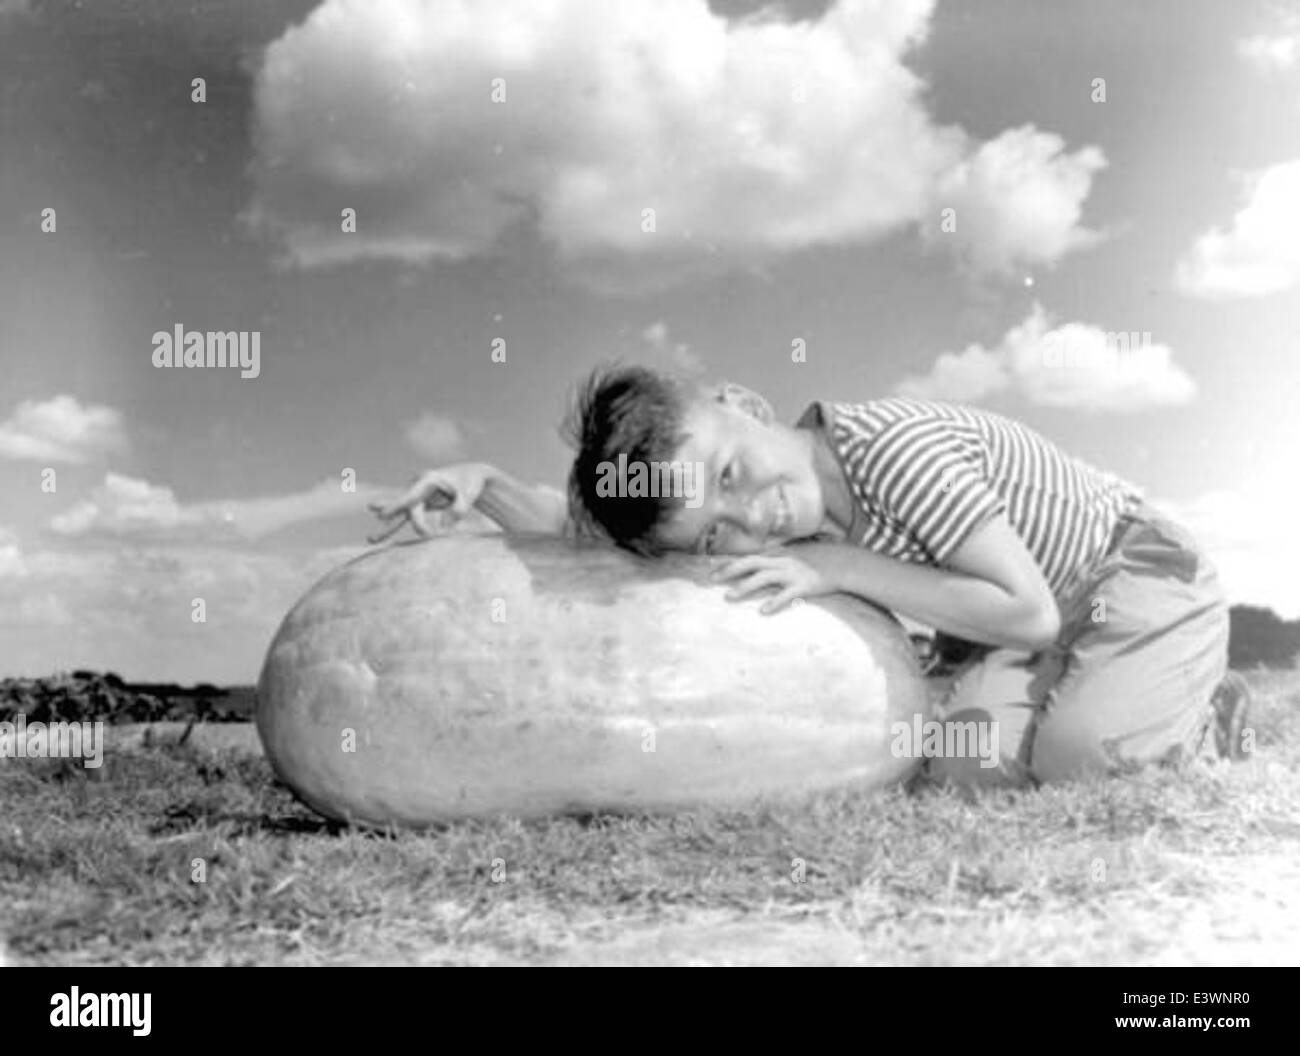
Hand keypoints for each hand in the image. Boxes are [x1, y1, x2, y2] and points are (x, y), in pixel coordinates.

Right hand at [367, 463, 492, 543]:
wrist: (472, 476)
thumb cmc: (470, 483)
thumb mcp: (469, 494)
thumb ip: (458, 509)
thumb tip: (442, 528)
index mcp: (428, 479)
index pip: (409, 496)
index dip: (395, 506)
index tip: (382, 516)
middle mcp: (417, 487)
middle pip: (409, 508)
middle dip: (417, 523)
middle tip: (426, 535)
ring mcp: (417, 496)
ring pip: (400, 513)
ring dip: (388, 527)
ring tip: (370, 540)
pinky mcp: (419, 505)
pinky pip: (405, 518)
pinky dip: (393, 527)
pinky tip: (377, 539)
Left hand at [709, 544, 842, 613]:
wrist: (843, 562)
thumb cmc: (819, 558)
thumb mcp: (796, 553)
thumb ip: (778, 558)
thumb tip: (761, 563)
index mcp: (779, 554)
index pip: (749, 557)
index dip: (730, 562)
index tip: (711, 568)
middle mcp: (782, 561)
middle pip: (750, 564)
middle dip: (729, 571)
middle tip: (711, 580)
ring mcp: (792, 573)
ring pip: (763, 579)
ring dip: (744, 587)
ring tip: (728, 597)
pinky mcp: (804, 586)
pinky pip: (786, 595)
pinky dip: (774, 602)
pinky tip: (762, 611)